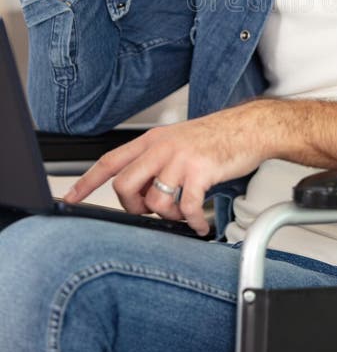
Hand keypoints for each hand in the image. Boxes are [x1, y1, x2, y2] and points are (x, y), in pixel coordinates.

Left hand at [63, 104, 270, 235]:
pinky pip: (186, 208)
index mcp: (152, 140)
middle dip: (134, 208)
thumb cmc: (218, 137)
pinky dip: (192, 222)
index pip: (109, 161)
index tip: (71, 198)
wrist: (250, 127)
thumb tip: (141, 193)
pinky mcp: (200, 171)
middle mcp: (161, 147)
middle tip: (151, 212)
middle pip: (125, 186)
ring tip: (182, 214)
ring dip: (168, 216)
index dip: (86, 181)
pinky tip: (199, 224)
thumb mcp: (178, 142)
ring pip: (155, 201)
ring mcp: (180, 158)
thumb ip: (156, 162)